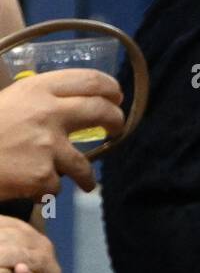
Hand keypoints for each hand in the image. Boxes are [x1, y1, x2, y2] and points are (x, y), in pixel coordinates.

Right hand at [0, 69, 123, 200]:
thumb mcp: (9, 101)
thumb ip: (38, 102)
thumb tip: (72, 106)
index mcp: (36, 89)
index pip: (88, 81)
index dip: (109, 88)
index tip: (116, 96)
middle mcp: (48, 113)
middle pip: (102, 112)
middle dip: (115, 123)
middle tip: (115, 130)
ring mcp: (49, 146)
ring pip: (85, 166)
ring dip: (86, 178)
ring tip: (83, 182)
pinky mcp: (45, 176)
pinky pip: (57, 187)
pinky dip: (46, 190)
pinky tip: (29, 186)